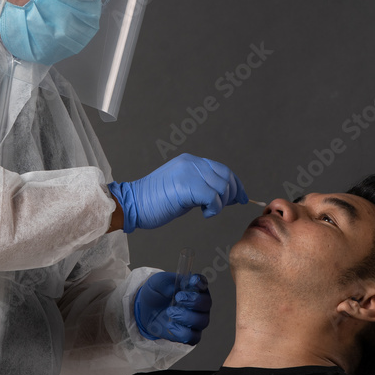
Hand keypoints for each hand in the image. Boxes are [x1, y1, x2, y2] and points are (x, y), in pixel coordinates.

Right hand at [108, 153, 247, 232]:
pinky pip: (213, 197)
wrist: (133, 204)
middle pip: (226, 177)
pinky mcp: (186, 186)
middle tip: (228, 206)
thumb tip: (224, 195)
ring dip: (220, 204)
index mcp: (190, 161)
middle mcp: (191, 163)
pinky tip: (205, 213)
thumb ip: (201, 186)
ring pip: (221, 187)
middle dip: (233, 194)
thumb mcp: (181, 188)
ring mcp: (189, 173)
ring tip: (208, 210)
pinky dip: (214, 208)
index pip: (222, 169)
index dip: (236, 184)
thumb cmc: (154, 201)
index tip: (242, 197)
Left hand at [134, 272, 211, 344]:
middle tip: (178, 298)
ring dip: (186, 317)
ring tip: (170, 312)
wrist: (146, 311)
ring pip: (202, 321)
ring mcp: (196, 320)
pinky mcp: (189, 334)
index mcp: (193, 287)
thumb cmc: (156, 293)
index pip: (202, 283)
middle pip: (206, 303)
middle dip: (194, 301)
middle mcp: (198, 304)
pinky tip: (170, 325)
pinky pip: (194, 337)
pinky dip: (182, 332)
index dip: (200, 282)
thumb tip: (178, 287)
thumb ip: (166, 281)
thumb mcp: (156, 283)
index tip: (192, 281)